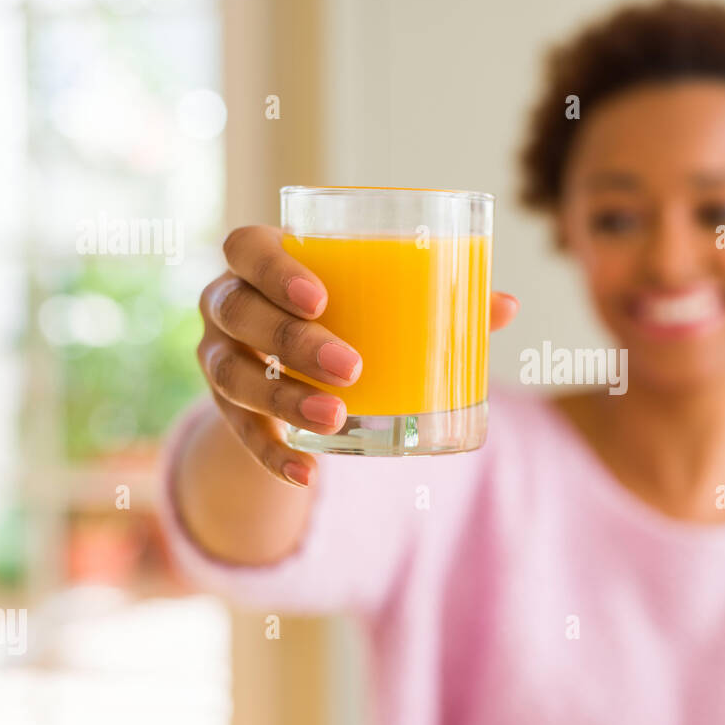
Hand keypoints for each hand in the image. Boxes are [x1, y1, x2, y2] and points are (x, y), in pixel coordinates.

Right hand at [198, 225, 519, 486]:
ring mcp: (218, 354)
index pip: (247, 248)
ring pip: (232, 375)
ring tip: (334, 417)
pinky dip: (271, 456)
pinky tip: (307, 475)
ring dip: (282, 400)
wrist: (293, 367)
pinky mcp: (223, 406)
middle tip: (351, 369)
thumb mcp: (377, 300)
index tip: (321, 299)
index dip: (275, 270)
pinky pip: (238, 433)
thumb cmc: (348, 313)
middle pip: (241, 312)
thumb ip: (435, 299)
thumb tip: (506, 305)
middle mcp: (227, 302)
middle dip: (293, 342)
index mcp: (261, 259)